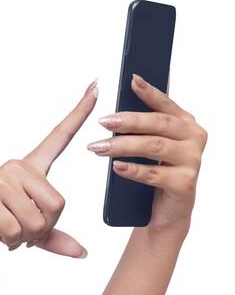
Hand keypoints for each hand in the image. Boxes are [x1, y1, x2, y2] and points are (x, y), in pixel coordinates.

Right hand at [0, 81, 96, 257]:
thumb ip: (52, 237)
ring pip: (38, 222)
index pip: (59, 137)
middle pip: (58, 205)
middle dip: (44, 229)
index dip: (80, 113)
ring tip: (9, 233)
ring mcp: (1, 180)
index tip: (97, 87)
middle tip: (24, 233)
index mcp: (29, 168)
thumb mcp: (24, 229)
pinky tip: (0, 237)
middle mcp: (17, 167)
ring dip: (26, 239)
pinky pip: (16, 230)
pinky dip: (11, 242)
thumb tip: (82, 253)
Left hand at [88, 74, 205, 234]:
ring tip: (100, 147)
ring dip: (123, 146)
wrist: (165, 214)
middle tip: (103, 121)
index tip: (131, 80)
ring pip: (154, 147)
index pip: (166, 104)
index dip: (149, 92)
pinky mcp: (185, 184)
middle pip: (158, 124)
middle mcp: (194, 138)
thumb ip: (143, 129)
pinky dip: (134, 170)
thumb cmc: (155, 176)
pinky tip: (117, 167)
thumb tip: (116, 112)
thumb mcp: (150, 148)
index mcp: (186, 124)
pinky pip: (154, 174)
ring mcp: (192, 161)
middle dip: (128, 121)